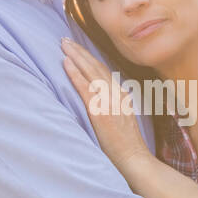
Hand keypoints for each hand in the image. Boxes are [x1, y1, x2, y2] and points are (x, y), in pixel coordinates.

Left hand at [59, 37, 150, 170]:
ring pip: (90, 72)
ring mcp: (108, 101)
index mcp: (121, 95)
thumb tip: (102, 100)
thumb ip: (114, 106)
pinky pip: (85, 88)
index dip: (90, 58)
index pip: (103, 70)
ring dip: (75, 56)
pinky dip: (74, 74)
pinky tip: (65, 63)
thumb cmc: (126, 145)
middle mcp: (116, 94)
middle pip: (96, 66)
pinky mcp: (100, 111)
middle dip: (80, 51)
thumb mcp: (123, 119)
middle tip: (65, 39)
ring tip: (63, 44)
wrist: (134, 158)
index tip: (78, 48)